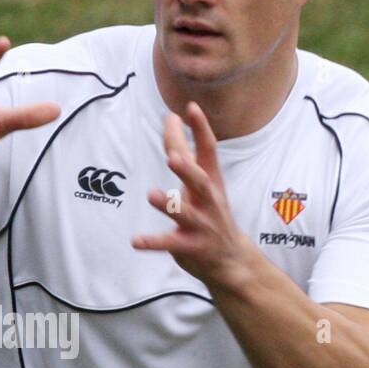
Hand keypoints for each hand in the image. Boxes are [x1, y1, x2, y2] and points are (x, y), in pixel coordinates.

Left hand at [131, 103, 252, 291]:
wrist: (232, 259)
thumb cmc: (211, 213)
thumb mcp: (203, 183)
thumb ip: (185, 154)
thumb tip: (171, 119)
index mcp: (211, 181)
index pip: (208, 151)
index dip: (201, 129)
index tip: (190, 108)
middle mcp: (208, 200)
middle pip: (199, 181)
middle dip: (186, 169)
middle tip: (172, 156)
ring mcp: (202, 224)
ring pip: (185, 213)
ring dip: (169, 204)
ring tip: (152, 195)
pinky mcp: (191, 246)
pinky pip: (170, 244)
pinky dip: (153, 242)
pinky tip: (136, 241)